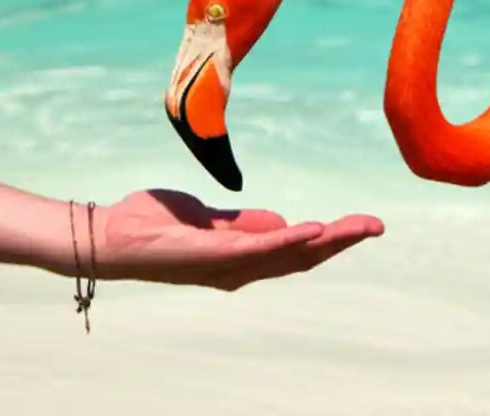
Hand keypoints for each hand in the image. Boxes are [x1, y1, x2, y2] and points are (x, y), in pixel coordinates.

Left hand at [89, 189, 382, 290]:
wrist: (112, 235)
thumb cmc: (151, 224)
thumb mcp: (207, 219)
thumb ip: (241, 222)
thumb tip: (283, 221)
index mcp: (241, 257)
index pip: (296, 250)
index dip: (330, 239)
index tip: (361, 223)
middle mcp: (241, 269)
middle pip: (303, 257)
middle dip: (343, 241)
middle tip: (377, 225)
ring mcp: (230, 265)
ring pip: (290, 255)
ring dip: (329, 241)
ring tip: (361, 226)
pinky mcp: (215, 257)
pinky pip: (260, 250)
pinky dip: (289, 240)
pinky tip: (314, 228)